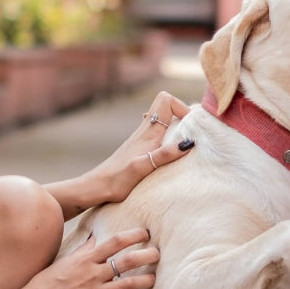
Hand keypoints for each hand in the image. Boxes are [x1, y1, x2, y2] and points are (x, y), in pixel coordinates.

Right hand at [16, 226, 157, 288]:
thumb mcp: (62, 262)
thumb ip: (82, 251)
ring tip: (154, 279)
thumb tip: (93, 238)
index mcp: (85, 260)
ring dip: (145, 281)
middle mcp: (92, 275)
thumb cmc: (43, 284)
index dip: (133, 236)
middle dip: (146, 256)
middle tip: (159, 254)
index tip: (146, 233)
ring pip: (128, 285)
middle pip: (126, 261)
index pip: (114, 242)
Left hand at [61, 92, 193, 216]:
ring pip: (162, 117)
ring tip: (186, 141)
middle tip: (192, 131)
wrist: (97, 187)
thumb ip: (164, 155)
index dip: (182, 107)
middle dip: (182, 111)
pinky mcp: (140, 147)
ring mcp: (142, 138)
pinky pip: (159, 131)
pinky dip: (169, 134)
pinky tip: (171, 151)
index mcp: (148, 132)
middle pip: (165, 104)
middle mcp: (145, 130)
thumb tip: (188, 142)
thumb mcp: (142, 168)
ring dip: (177, 123)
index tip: (191, 127)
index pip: (166, 101)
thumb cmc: (118, 180)